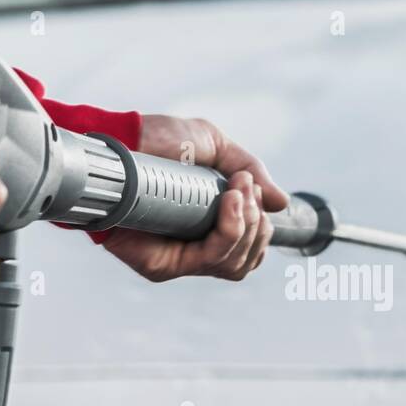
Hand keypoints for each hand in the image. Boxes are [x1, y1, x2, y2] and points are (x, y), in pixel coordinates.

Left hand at [100, 115, 287, 281]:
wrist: (124, 139)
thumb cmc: (160, 141)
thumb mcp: (216, 147)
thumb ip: (251, 171)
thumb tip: (281, 204)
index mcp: (208, 227)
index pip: (248, 251)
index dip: (260, 227)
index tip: (250, 187)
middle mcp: (194, 248)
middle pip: (246, 261)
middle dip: (257, 225)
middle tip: (244, 187)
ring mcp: (178, 259)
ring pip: (233, 264)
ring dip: (247, 225)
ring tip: (237, 191)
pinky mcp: (160, 265)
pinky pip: (210, 260)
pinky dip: (230, 231)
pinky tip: (230, 203)